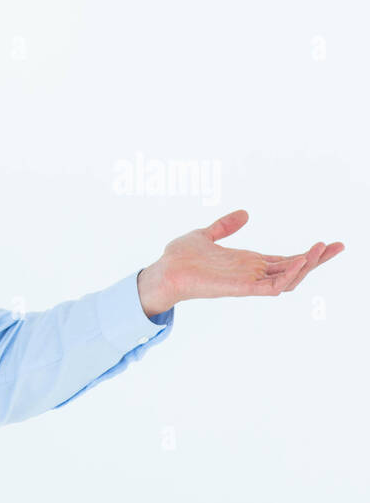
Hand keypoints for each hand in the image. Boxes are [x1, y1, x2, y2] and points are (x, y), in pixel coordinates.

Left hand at [143, 209, 343, 309]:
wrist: (162, 271)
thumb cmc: (179, 257)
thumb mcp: (205, 235)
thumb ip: (225, 226)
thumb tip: (245, 213)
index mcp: (247, 263)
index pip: (285, 260)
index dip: (306, 254)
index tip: (328, 244)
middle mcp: (251, 273)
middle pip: (293, 269)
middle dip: (317, 260)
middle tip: (339, 246)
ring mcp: (247, 282)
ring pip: (287, 279)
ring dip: (306, 266)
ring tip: (321, 250)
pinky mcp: (239, 288)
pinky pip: (270, 288)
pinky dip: (287, 277)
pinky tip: (300, 263)